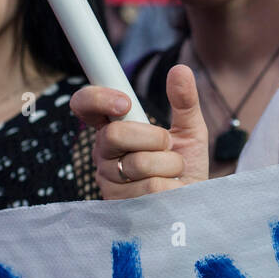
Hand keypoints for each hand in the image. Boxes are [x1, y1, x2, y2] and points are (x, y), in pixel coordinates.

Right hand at [70, 64, 210, 198]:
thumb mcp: (190, 130)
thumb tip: (180, 69)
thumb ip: (184, 102)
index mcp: (114, 129)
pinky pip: (151, 188)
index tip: (124, 102)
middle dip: (153, 137)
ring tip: (172, 173)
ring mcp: (109, 182)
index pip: (85, 106)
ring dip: (170, 165)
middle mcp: (104, 154)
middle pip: (114, 134)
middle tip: (167, 147)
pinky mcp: (121, 208)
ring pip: (139, 163)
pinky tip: (171, 192)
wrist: (193, 205)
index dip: (97, 99)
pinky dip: (172, 185)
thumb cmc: (185, 167)